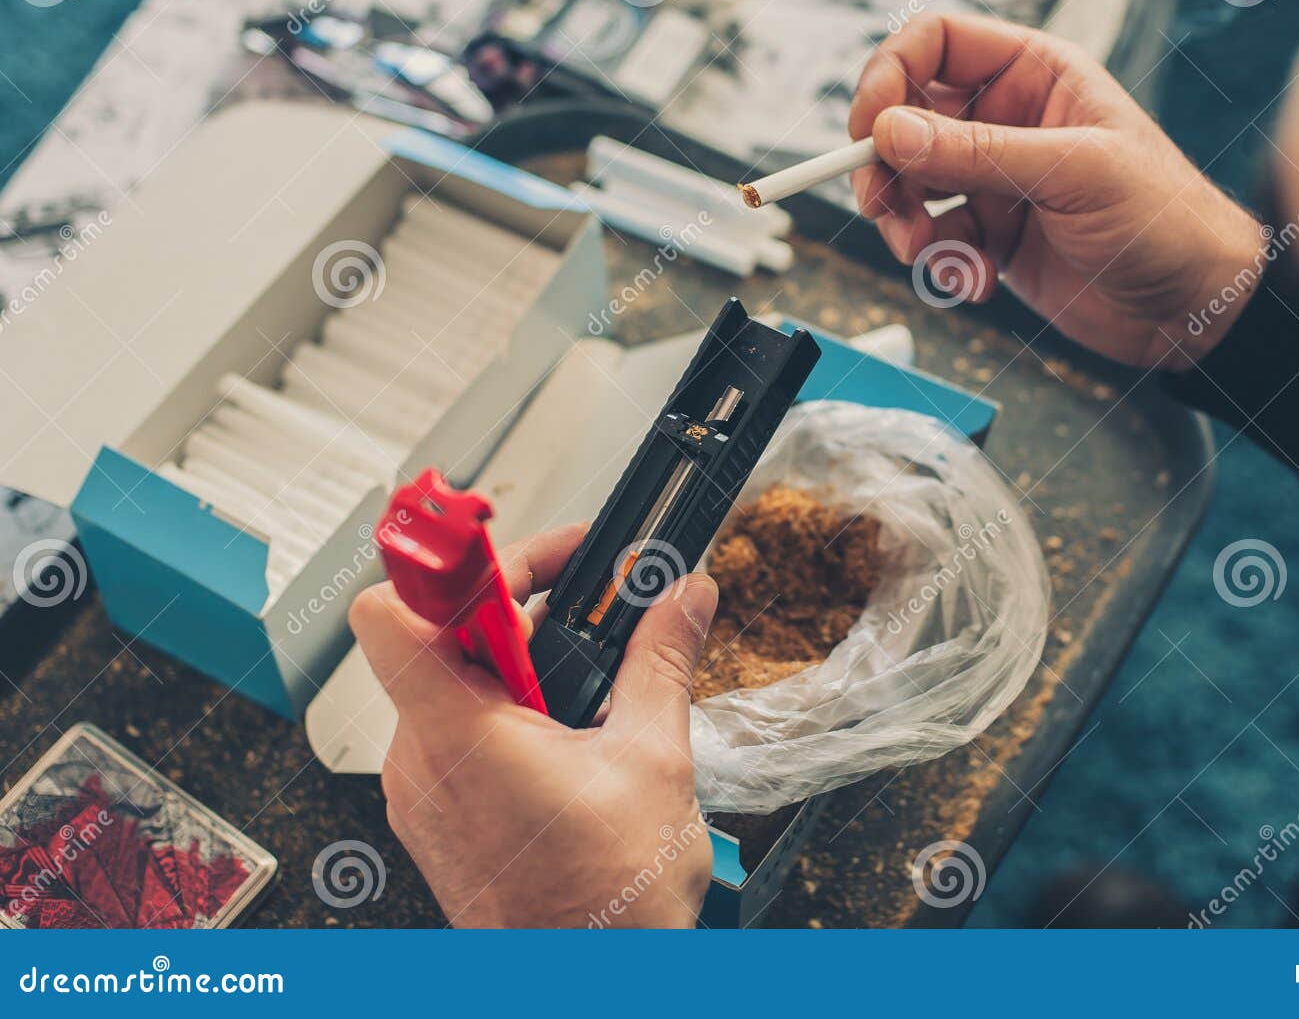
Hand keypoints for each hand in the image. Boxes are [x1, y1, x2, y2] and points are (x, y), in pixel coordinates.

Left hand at [350, 524, 717, 927]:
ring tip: (587, 675)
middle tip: (584, 598)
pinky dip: (502, 710)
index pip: (393, 612)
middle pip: (434, 636)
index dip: (444, 562)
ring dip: (514, 661)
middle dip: (514, 605)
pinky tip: (566, 729)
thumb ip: (663, 660)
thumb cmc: (607, 906)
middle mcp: (420, 759)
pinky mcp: (434, 817)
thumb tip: (683, 597)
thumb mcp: (654, 759)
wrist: (587, 988)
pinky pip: (450, 732)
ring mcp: (420, 792)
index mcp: (460, 733)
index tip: (504, 547)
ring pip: (445, 684)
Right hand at [849, 14, 1264, 366]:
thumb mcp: (1072, 173)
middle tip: (880, 207)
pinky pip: (937, 240)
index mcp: (1034, 73)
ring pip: (911, 186)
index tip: (870, 127)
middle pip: (906, 119)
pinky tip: (977, 283)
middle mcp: (1008, 119)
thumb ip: (977, 153)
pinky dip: (943, 266)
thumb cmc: (1164, 218)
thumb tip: (889, 130)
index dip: (890, 75)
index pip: (936, 44)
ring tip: (930, 257)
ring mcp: (998, 179)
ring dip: (904, 224)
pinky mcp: (993, 237)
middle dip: (885, 166)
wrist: (1195, 307)